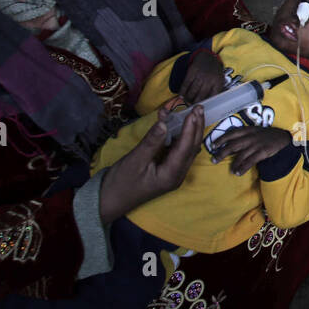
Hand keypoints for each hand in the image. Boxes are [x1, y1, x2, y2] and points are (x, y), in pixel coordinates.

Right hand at [98, 105, 203, 222]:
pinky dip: (179, 137)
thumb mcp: (135, 160)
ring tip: (193, 113)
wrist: (109, 200)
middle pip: (191, 148)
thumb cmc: (121, 182)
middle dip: (195, 127)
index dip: (190, 128)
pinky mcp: (167, 170)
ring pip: (187, 149)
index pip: (185, 148)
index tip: (193, 111)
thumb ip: (152, 142)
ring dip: (190, 131)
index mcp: (171, 175)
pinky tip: (177, 124)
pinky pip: (177, 151)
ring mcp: (173, 173)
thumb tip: (164, 123)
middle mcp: (177, 175)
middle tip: (198, 107)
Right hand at [179, 48, 225, 103]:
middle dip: (195, 103)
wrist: (208, 56)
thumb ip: (217, 89)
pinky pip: (186, 84)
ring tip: (186, 102)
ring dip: (188, 98)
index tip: (201, 107)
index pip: (212, 97)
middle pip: (200, 96)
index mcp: (217, 83)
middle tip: (191, 106)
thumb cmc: (215, 70)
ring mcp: (200, 76)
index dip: (205, 103)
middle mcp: (209, 80)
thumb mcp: (220, 79)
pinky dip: (182, 91)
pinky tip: (181, 95)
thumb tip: (212, 102)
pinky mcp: (192, 72)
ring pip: (192, 91)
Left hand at [208, 125, 291, 174]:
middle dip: (222, 153)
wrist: (282, 137)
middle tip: (214, 160)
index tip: (213, 145)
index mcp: (247, 130)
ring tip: (230, 170)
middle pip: (233, 145)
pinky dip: (243, 168)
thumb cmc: (266, 135)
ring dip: (234, 163)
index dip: (221, 139)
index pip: (231, 133)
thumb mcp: (254, 130)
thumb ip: (243, 134)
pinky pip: (250, 161)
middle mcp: (250, 137)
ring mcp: (256, 145)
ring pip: (241, 155)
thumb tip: (229, 142)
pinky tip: (238, 173)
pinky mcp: (262, 152)